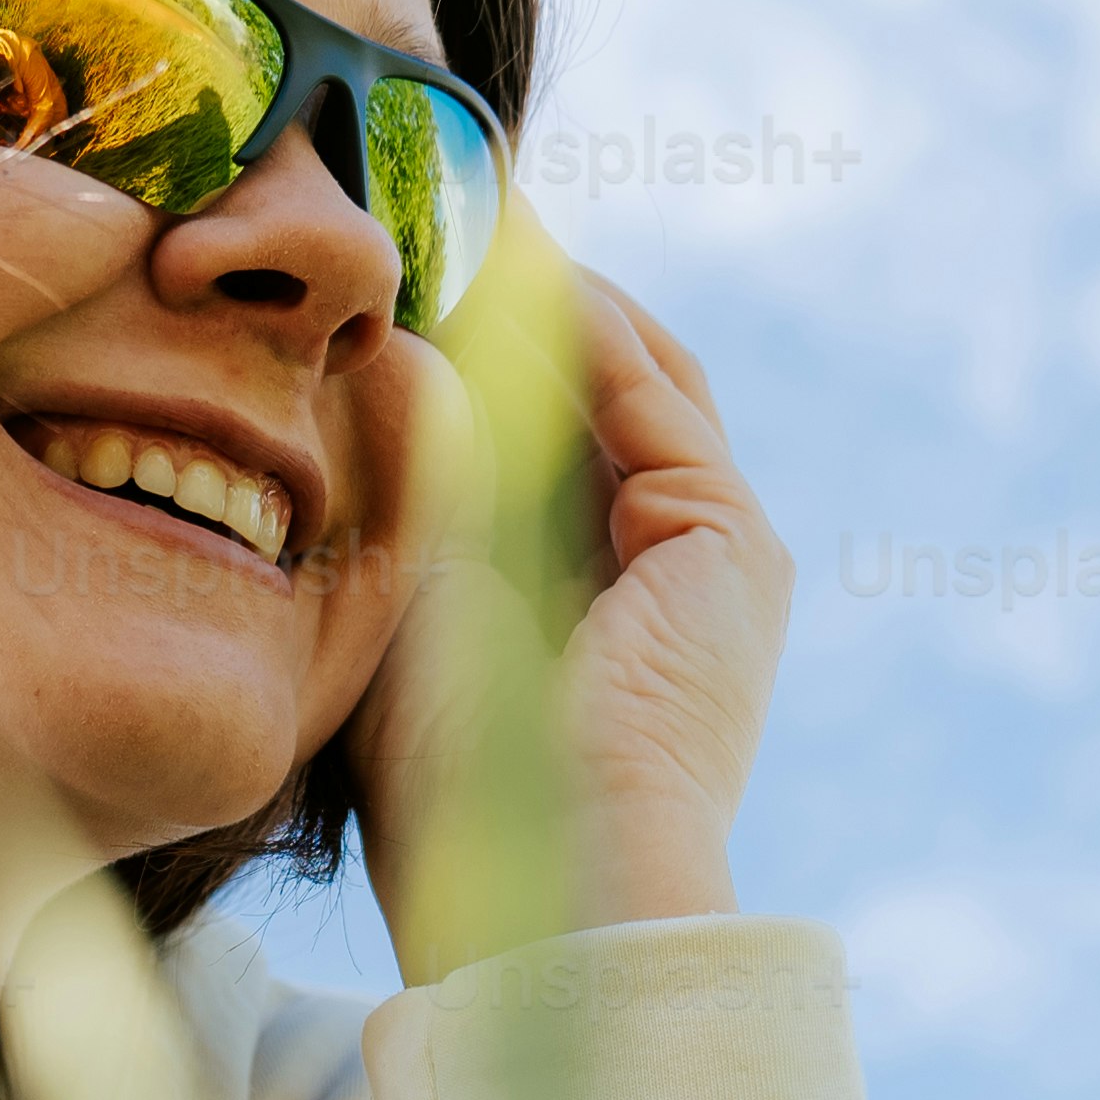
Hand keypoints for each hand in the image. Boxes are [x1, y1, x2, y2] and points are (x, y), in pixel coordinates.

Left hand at [366, 230, 784, 971]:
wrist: (547, 889)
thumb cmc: (458, 797)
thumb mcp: (413, 612)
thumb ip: (414, 496)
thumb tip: (371, 365)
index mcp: (617, 594)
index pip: (562, 428)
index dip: (491, 344)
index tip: (405, 273)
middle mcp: (685, 565)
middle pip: (611, 384)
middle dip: (527, 296)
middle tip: (437, 210)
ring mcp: (721, 548)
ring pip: (635, 372)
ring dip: (550, 290)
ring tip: (463, 213)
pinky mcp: (729, 537)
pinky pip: (645, 394)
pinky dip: (572, 328)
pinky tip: (492, 276)